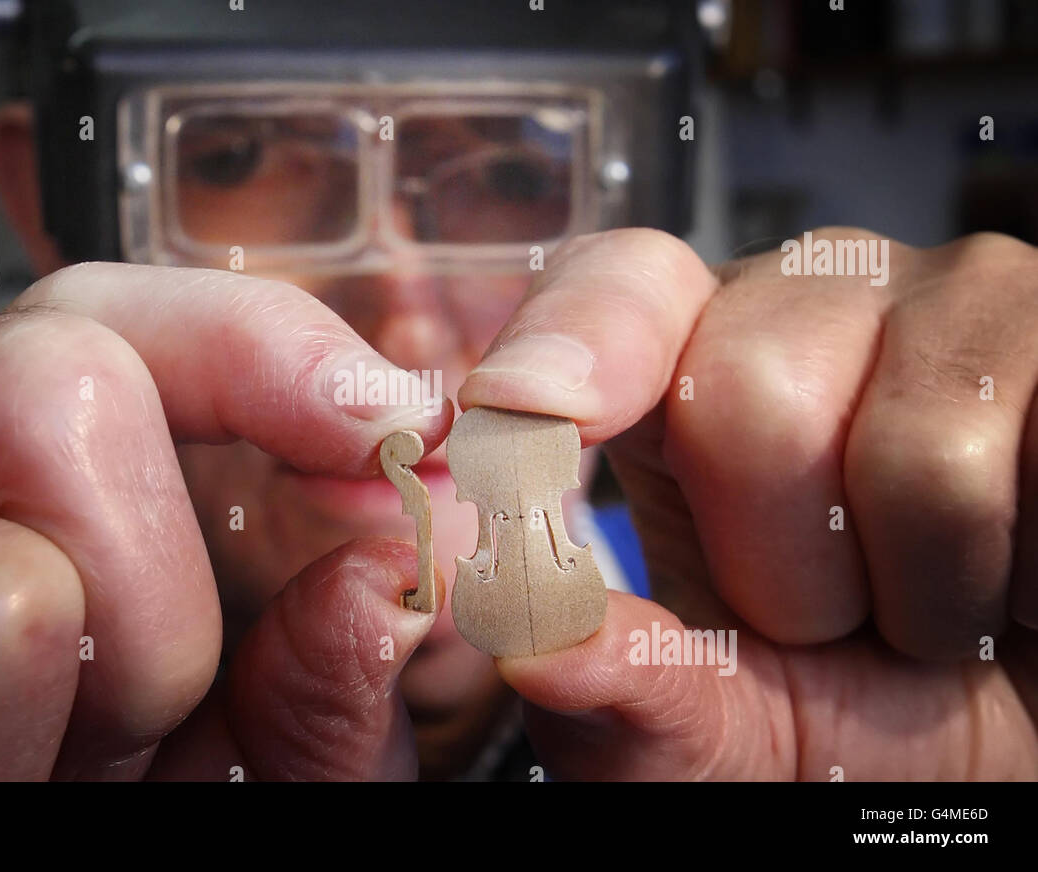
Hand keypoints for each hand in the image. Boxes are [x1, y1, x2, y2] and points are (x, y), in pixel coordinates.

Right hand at [0, 263, 446, 780]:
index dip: (258, 351)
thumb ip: (318, 677)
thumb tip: (390, 573)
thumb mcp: (226, 757)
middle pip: (51, 398)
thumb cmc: (91, 815)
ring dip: (32, 736)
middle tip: (106, 724)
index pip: (102, 319)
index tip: (383, 424)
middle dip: (148, 612)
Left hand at [459, 227, 1037, 779]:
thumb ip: (621, 691)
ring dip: (921, 593)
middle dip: (783, 570)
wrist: (1003, 729)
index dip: (569, 347)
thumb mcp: (713, 725)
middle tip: (825, 614)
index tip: (519, 418)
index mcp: (682, 360)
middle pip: (749, 400)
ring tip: (928, 603)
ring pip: (920, 454)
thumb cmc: (847, 706)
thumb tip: (533, 647)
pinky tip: (1015, 571)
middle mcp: (811, 300)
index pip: (616, 289)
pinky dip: (1030, 579)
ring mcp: (956, 302)